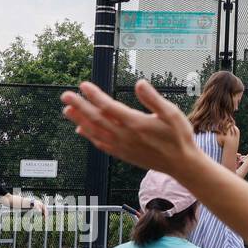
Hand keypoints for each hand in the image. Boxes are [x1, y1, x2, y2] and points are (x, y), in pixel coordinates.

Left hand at [61, 80, 202, 177]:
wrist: (181, 163)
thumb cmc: (179, 137)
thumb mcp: (172, 113)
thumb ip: (153, 99)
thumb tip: (139, 83)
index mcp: (136, 123)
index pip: (109, 107)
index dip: (95, 96)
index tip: (83, 86)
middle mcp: (125, 135)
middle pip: (96, 118)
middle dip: (80, 106)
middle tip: (65, 96)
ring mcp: (122, 146)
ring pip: (95, 131)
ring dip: (79, 120)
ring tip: (67, 110)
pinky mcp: (122, 154)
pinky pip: (100, 144)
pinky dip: (89, 136)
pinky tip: (81, 130)